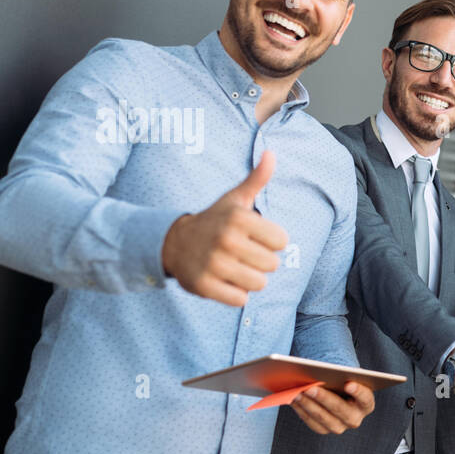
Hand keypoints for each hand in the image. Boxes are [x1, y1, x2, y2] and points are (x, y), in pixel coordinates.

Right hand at [161, 151, 287, 306]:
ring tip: (234, 267)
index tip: (255, 237)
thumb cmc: (214, 220)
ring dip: (250, 279)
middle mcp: (226, 240)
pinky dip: (236, 294)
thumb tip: (271, 153)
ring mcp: (214, 264)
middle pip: (272, 265)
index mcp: (239, 218)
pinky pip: (240, 300)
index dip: (272, 242)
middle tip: (242, 253)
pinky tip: (224, 280)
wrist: (172, 243)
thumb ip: (257, 179)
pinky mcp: (204, 286)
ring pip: (259, 284)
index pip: (282, 241)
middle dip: (261, 262)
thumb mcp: (234, 199)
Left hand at [290, 380, 375, 434]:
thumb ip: (339, 376)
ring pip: (324, 418)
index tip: (349, 384)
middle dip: (324, 398)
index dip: (358, 392)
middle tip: (310, 388)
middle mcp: (355, 419)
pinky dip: (302, 410)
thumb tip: (319, 374)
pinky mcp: (324, 429)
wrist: (336, 393)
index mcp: (366, 404)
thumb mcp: (344, 378)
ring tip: (298, 393)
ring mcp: (339, 427)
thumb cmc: (342, 381)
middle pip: (341, 410)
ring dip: (309, 405)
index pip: (365, 398)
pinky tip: (293, 399)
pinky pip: (312, 422)